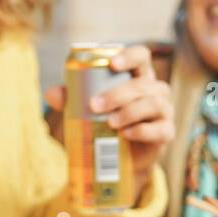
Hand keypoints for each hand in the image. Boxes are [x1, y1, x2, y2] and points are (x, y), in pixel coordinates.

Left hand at [43, 45, 174, 201]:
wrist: (115, 160)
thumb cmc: (100, 126)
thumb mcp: (82, 112)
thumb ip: (69, 100)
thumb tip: (51, 93)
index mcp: (136, 77)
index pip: (141, 56)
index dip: (130, 56)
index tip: (111, 64)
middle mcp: (155, 91)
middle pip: (144, 84)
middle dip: (119, 93)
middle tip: (95, 105)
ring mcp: (164, 111)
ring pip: (155, 103)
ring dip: (131, 111)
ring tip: (110, 123)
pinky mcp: (166, 133)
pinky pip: (162, 128)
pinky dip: (143, 130)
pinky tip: (126, 134)